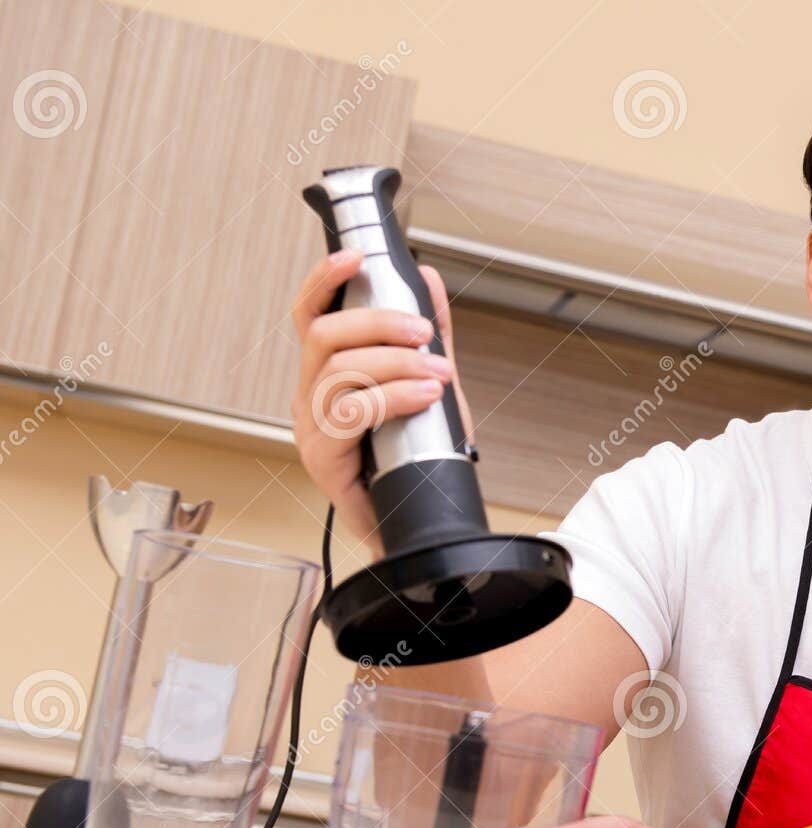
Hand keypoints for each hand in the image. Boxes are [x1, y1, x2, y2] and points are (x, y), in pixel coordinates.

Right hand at [289, 250, 473, 545]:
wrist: (418, 521)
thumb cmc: (416, 458)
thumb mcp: (430, 384)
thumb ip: (427, 335)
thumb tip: (426, 279)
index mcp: (326, 372)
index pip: (311, 314)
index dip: (324, 280)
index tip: (354, 257)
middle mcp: (310, 396)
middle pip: (325, 336)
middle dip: (379, 324)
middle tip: (424, 333)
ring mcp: (311, 428)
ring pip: (339, 372)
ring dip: (395, 364)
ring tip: (435, 373)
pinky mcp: (321, 458)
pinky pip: (349, 414)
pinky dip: (391, 397)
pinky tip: (421, 397)